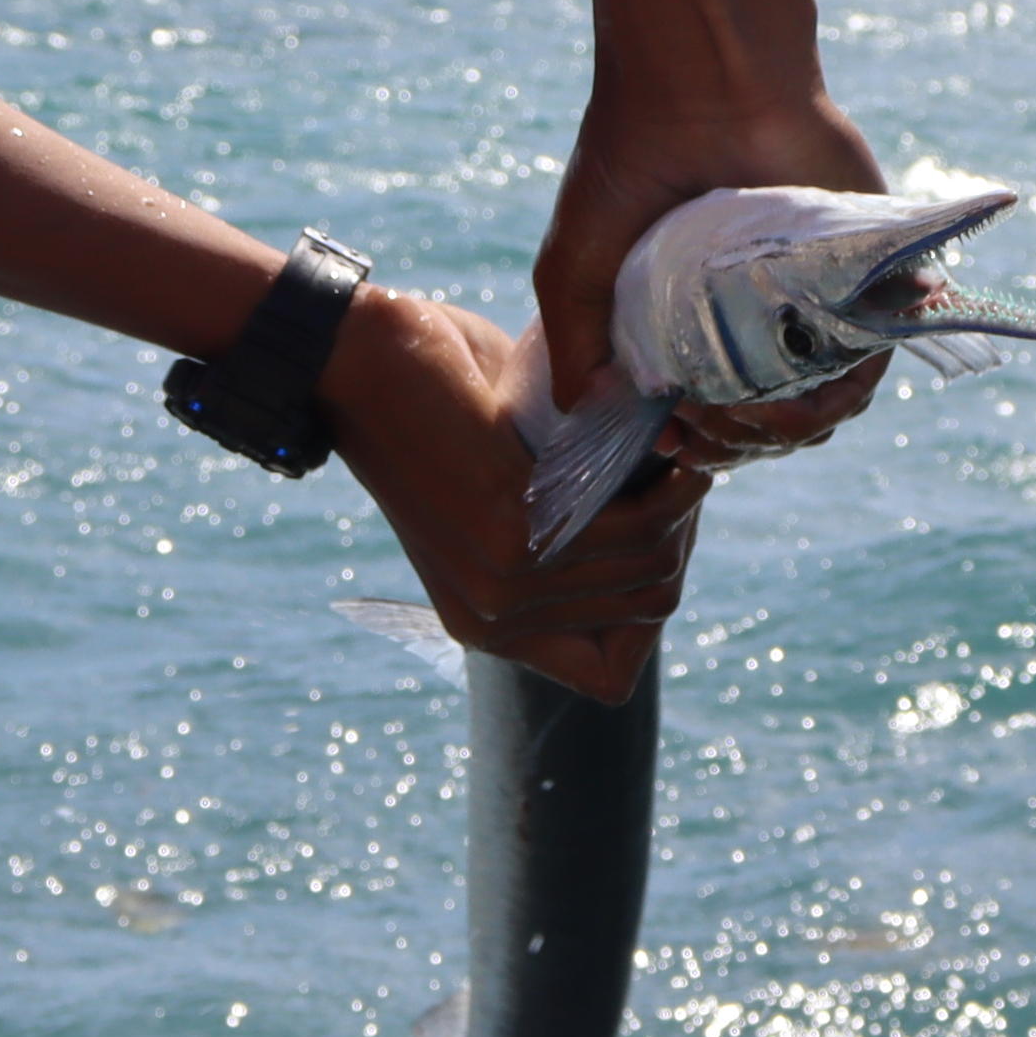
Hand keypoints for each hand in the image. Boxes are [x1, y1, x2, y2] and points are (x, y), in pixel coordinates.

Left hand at [321, 285, 701, 701]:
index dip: (647, 610)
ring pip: (649, 570)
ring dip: (679, 511)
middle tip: (674, 474)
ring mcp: (499, 585)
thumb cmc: (439, 410)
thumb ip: (562, 544)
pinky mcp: (509, 534)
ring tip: (676, 455)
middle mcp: (492, 623)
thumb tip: (657, 549)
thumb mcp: (501, 504)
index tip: (653, 534)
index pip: (609, 674)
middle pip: (644, 609)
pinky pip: (629, 531)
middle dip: (678, 542)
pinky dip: (666, 491)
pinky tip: (670, 453)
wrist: (356, 362)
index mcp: (487, 628)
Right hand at [535, 74, 896, 474]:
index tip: (665, 439)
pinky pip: (870, 364)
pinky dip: (829, 400)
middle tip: (691, 430)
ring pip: (825, 403)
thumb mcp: (576, 265)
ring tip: (727, 419)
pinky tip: (776, 404)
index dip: (699, 442)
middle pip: (775, 418)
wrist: (699, 83)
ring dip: (776, 435)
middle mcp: (770, 310)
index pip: (723, 409)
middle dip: (732, 446)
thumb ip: (577, 341)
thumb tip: (585, 413)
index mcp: (712, 314)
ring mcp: (821, 295)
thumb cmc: (630, 160)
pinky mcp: (867, 272)